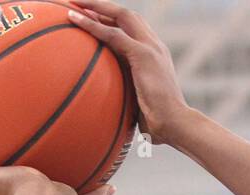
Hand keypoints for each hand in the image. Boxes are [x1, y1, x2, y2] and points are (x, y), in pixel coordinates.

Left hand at [65, 0, 190, 145]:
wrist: (177, 126)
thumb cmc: (161, 126)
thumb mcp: (142, 106)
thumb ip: (129, 99)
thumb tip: (112, 113)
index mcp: (156, 55)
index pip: (133, 29)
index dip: (112, 20)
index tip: (91, 18)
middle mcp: (155, 46)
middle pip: (126, 15)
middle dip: (102, 6)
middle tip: (78, 2)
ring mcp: (150, 47)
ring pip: (120, 15)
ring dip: (95, 6)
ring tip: (72, 2)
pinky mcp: (143, 55)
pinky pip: (112, 35)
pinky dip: (92, 25)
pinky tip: (73, 19)